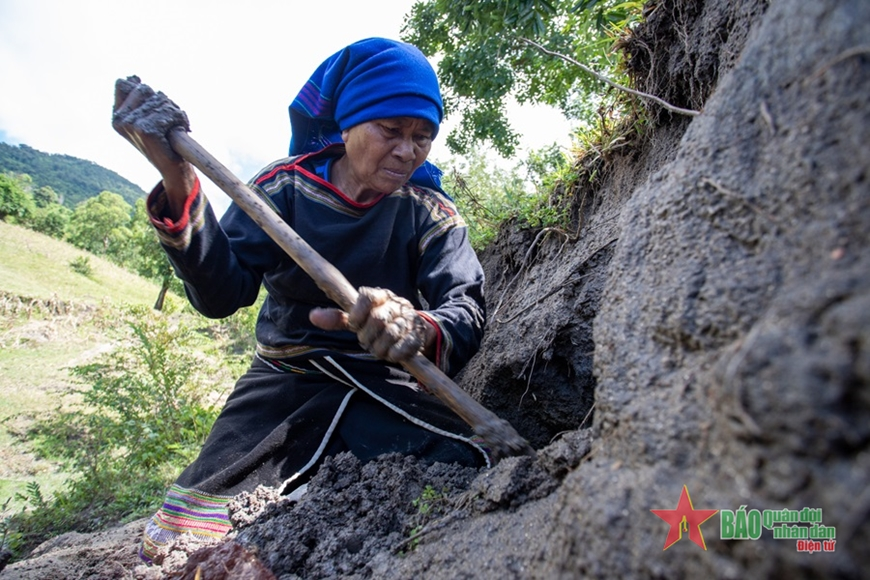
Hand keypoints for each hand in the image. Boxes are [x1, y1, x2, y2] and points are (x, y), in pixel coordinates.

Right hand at [112, 76, 195, 215]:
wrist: (173, 169)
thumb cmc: (164, 140)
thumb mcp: (148, 116)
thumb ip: (139, 97)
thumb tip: (133, 77)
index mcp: (117, 116)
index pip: (124, 84)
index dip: (144, 92)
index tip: (154, 109)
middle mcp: (120, 120)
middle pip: (144, 89)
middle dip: (162, 102)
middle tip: (168, 121)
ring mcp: (131, 125)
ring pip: (159, 100)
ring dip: (174, 112)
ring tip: (173, 129)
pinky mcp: (146, 131)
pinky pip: (168, 112)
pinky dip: (179, 119)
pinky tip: (176, 133)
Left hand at [309, 287, 431, 362]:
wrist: (412, 329)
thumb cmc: (378, 324)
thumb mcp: (357, 319)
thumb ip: (337, 318)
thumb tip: (313, 316)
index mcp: (380, 295)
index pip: (367, 296)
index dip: (357, 313)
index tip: (354, 324)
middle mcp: (396, 304)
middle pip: (378, 319)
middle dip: (367, 336)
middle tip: (365, 342)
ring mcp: (409, 319)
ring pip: (391, 334)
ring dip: (379, 347)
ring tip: (377, 349)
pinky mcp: (418, 335)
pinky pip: (405, 346)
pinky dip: (394, 354)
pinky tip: (390, 355)